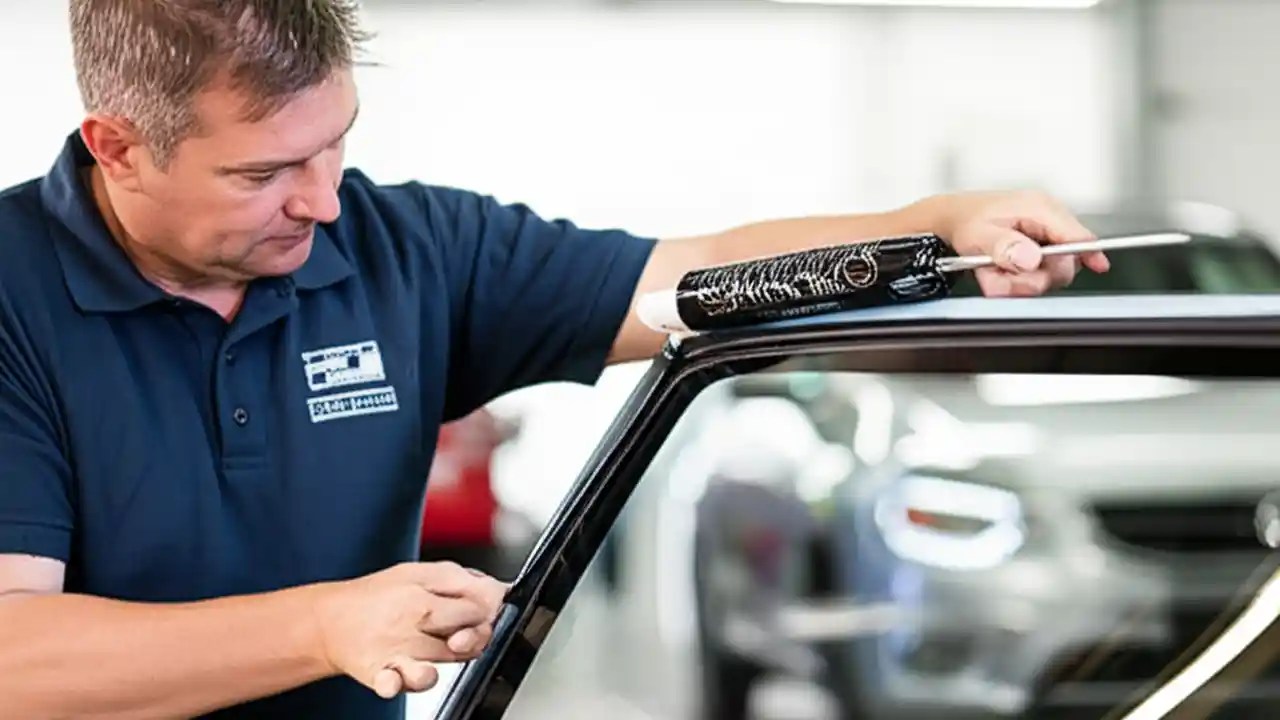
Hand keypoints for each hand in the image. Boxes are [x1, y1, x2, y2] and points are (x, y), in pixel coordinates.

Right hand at [311, 562, 507, 697]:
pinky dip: (394, 682)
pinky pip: (390, 681)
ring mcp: (396, 652)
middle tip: (465, 630)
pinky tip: (396, 679)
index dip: (487, 609)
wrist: (331, 621)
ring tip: (448, 646)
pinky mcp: (379, 673)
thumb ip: (461, 580)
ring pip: (436, 663)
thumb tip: (498, 591)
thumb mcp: (419, 573)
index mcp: (425, 597)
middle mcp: (412, 625)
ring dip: (448, 658)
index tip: (486, 609)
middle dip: (474, 635)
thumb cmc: (379, 597)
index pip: (476, 607)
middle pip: (462, 637)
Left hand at [920, 190, 1110, 296]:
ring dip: (1016, 282)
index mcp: (1039, 209)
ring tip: (991, 271)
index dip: (1090, 253)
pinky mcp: (1036, 250)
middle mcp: (1046, 221)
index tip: (1099, 266)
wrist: (949, 221)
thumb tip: (1030, 258)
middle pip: (1062, 265)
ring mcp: (1042, 237)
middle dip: (1030, 280)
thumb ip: (1003, 247)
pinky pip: (1035, 274)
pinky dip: (1013, 280)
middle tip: (1001, 278)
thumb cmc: (964, 220)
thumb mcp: (977, 234)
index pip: (1077, 235)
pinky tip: (996, 272)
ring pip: (1046, 274)